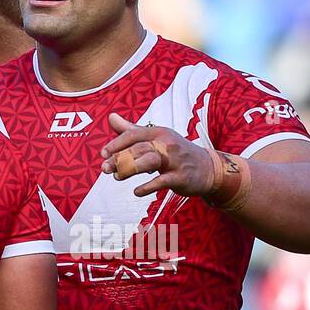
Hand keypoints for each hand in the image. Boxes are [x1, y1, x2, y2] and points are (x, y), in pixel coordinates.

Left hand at [100, 113, 215, 197]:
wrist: (207, 168)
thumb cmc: (176, 153)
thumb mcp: (155, 138)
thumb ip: (131, 129)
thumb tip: (110, 117)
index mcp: (159, 133)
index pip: (134, 134)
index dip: (116, 143)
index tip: (102, 154)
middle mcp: (167, 143)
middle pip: (138, 149)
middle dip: (119, 158)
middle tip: (104, 169)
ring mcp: (175, 160)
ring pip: (149, 161)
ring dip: (130, 169)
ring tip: (117, 177)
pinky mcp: (180, 177)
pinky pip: (162, 181)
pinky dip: (148, 187)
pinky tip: (136, 191)